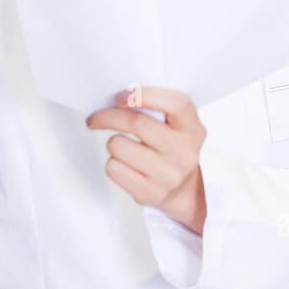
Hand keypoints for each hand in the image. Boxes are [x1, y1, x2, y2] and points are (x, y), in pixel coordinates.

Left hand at [86, 86, 207, 234]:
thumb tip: (117, 99)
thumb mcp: (178, 126)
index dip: (145, 95)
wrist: (183, 190)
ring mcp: (169, 175)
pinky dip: (112, 162)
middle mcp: (185, 152)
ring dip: (112, 142)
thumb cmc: (172, 148)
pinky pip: (114, 168)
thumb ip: (158, 110)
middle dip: (108, 116)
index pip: (176, 104)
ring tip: (121, 146)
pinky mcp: (150, 193)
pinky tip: (124, 164)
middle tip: (95, 117)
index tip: (119, 97)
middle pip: (137, 123)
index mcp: (193, 129)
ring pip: (119, 145)